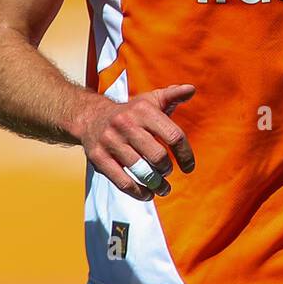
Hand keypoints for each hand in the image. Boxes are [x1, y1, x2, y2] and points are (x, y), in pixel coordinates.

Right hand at [77, 84, 195, 200]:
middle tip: (167, 172)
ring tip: (163, 188)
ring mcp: (111, 141)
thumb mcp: (150, 100)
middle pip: (158, 156)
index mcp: (143, 110)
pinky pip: (122, 182)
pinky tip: (147, 194)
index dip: (185, 154)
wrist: (90, 117)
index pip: (173, 135)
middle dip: (167, 169)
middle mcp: (126, 124)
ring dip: (156, 184)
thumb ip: (172, 95)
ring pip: (141, 171)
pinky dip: (138, 192)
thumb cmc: (130, 112)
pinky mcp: (98, 157)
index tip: (189, 167)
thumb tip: (191, 89)